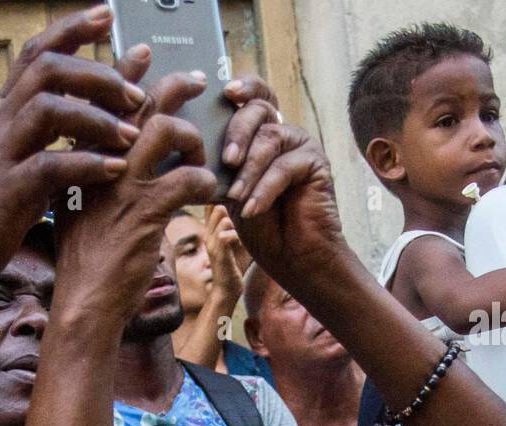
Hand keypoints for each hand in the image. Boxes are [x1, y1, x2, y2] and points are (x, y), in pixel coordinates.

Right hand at [0, 5, 146, 282]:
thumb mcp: (16, 158)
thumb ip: (50, 132)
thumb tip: (87, 110)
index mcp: (4, 112)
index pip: (35, 52)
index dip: (70, 29)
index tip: (105, 14)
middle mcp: (0, 123)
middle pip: (47, 70)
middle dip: (96, 74)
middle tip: (134, 93)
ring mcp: (1, 154)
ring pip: (48, 109)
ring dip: (96, 117)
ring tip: (131, 134)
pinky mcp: (7, 191)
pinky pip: (49, 166)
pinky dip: (87, 164)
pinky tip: (115, 170)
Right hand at [53, 74, 215, 321]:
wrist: (81, 304)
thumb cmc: (84, 267)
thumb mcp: (76, 214)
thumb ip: (95, 186)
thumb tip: (118, 169)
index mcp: (79, 161)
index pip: (103, 103)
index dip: (126, 74)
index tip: (144, 56)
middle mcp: (97, 164)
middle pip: (138, 103)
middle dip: (174, 85)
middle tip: (199, 82)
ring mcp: (121, 186)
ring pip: (165, 129)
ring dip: (193, 137)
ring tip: (204, 157)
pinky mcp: (145, 212)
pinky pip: (187, 178)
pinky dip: (206, 181)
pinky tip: (209, 195)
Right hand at [202, 203, 244, 304]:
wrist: (227, 290)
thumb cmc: (236, 264)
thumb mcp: (240, 239)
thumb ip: (244, 224)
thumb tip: (259, 207)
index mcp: (212, 228)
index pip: (213, 201)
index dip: (227, 195)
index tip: (244, 196)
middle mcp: (209, 232)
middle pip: (217, 204)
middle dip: (235, 204)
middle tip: (250, 209)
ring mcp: (212, 243)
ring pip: (222, 218)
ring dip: (238, 220)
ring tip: (249, 228)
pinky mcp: (218, 254)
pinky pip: (225, 235)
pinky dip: (238, 235)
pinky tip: (246, 241)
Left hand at [217, 76, 349, 285]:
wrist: (292, 257)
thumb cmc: (259, 226)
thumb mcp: (230, 192)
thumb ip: (219, 166)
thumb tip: (189, 146)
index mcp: (260, 134)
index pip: (254, 97)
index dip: (244, 87)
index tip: (226, 91)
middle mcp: (282, 133)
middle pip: (259, 109)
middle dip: (238, 132)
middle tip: (227, 160)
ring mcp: (301, 146)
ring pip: (270, 137)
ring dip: (249, 169)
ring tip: (236, 196)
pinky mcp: (316, 163)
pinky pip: (284, 166)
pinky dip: (264, 189)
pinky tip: (252, 209)